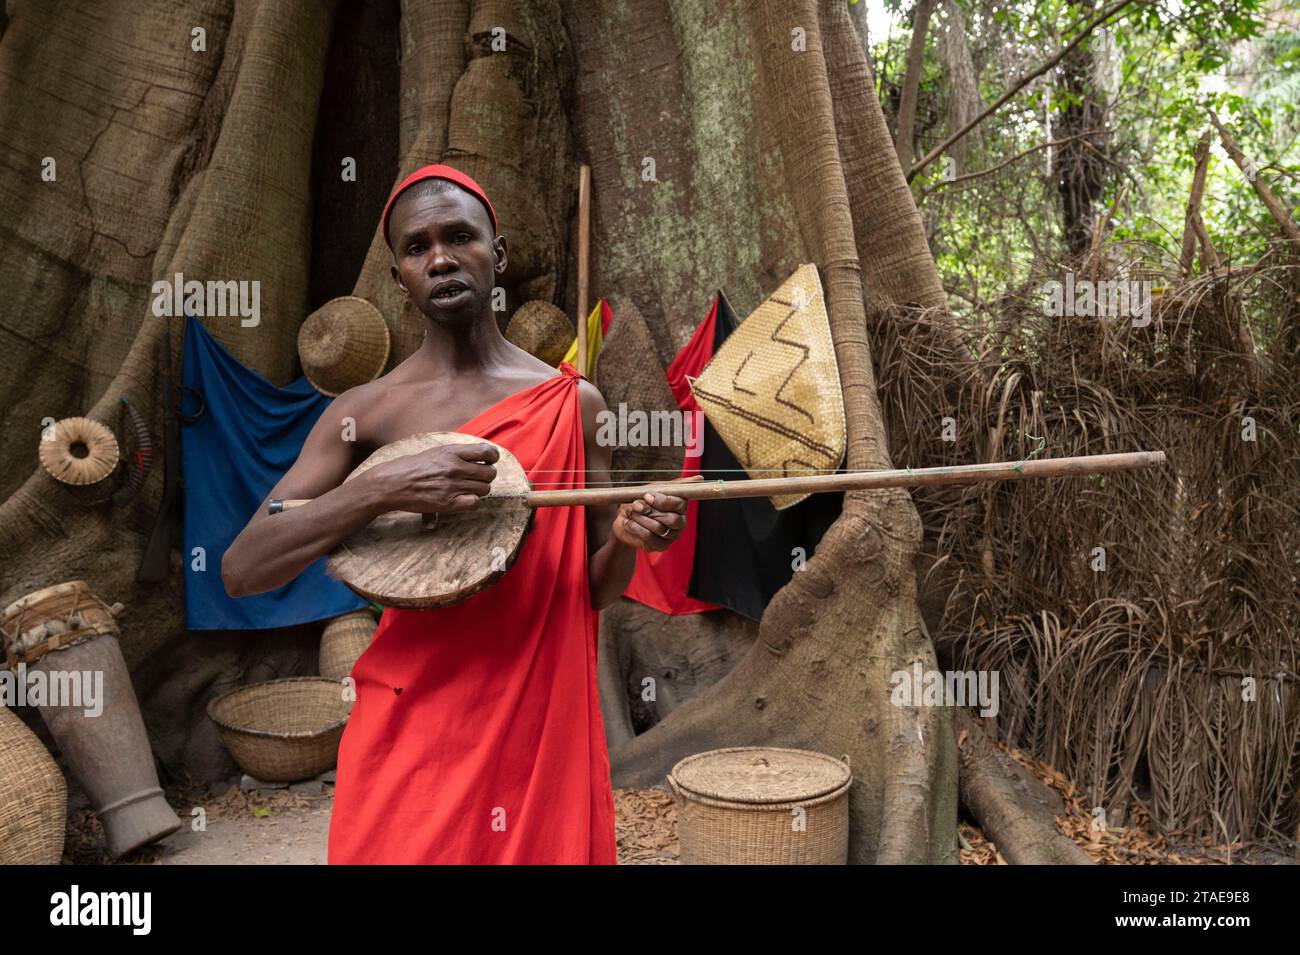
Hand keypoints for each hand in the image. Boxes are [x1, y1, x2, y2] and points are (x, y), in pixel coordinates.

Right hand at [366, 441, 498, 514]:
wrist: (392, 483)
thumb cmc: (412, 467)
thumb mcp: (435, 452)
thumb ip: (458, 453)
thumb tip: (481, 455)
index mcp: (451, 452)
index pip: (487, 452)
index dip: (492, 458)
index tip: (488, 461)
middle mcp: (454, 467)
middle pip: (490, 473)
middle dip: (486, 476)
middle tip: (476, 478)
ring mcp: (452, 486)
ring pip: (484, 489)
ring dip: (479, 489)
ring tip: (466, 488)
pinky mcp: (448, 503)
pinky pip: (475, 503)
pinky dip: (472, 501)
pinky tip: (463, 499)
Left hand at [612, 491, 686, 551]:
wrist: (624, 517)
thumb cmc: (643, 500)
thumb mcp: (655, 487)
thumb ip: (675, 485)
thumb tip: (700, 478)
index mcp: (681, 507)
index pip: (680, 504)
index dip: (663, 501)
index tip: (647, 495)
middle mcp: (679, 522)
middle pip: (673, 519)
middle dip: (651, 511)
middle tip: (636, 505)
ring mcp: (671, 536)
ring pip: (659, 529)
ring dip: (641, 519)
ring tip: (630, 511)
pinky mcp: (660, 546)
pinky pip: (649, 539)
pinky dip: (636, 528)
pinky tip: (628, 522)